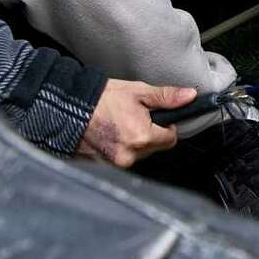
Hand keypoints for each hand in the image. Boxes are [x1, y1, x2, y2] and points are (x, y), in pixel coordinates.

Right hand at [78, 80, 194, 166]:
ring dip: (135, 142)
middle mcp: (129, 155)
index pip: (171, 139)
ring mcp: (114, 163)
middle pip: (154, 148)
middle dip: (150, 134)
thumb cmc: (102, 99)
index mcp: (142, 137)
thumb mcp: (139, 92)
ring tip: (120, 124)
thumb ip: (167, 97)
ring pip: (138, 154)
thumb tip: (189, 96)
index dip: (167, 126)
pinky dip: (120, 147)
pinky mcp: (102, 165)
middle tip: (134, 117)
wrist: (68, 108)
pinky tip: (111, 134)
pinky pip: (121, 158)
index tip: (157, 117)